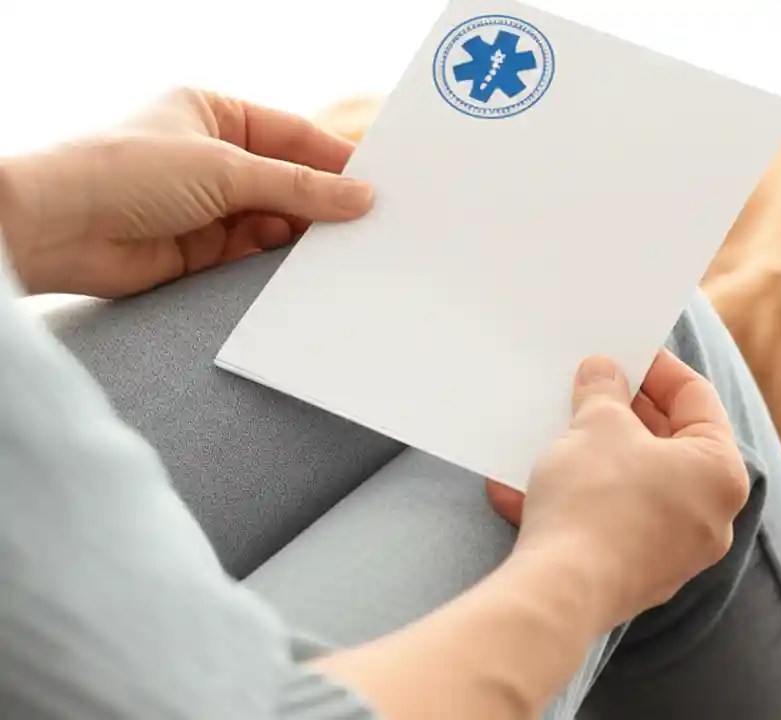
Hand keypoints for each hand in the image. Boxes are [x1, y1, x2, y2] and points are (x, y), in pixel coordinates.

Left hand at [0, 88, 373, 296]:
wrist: (58, 228)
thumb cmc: (126, 171)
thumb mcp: (226, 168)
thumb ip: (298, 187)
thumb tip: (359, 196)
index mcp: (213, 113)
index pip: (291, 134)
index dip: (334, 158)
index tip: (376, 182)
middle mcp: (209, 156)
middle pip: (285, 180)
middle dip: (321, 201)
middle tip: (369, 221)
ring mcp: (203, 204)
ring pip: (272, 220)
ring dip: (298, 233)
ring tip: (339, 248)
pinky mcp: (197, 249)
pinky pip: (250, 253)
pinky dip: (272, 259)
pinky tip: (297, 265)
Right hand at [488, 350, 750, 629]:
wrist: (560, 591)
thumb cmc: (596, 499)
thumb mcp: (598, 423)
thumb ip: (605, 390)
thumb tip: (604, 373)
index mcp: (722, 472)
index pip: (697, 398)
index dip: (657, 367)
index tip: (624, 353)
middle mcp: (711, 517)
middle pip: (669, 445)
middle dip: (622, 413)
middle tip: (589, 387)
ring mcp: (674, 553)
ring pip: (635, 486)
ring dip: (595, 456)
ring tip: (558, 430)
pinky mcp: (634, 578)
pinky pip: (609, 523)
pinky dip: (577, 500)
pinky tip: (526, 489)